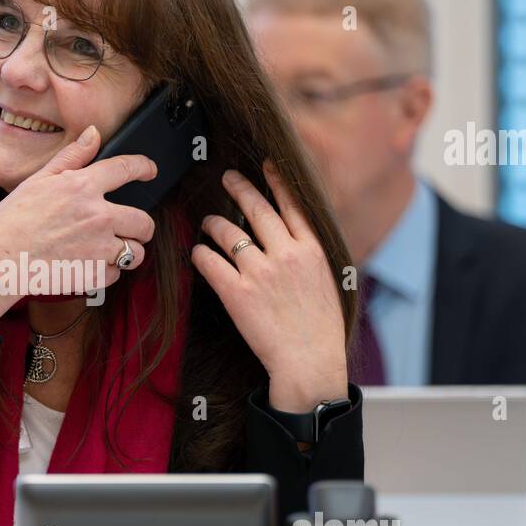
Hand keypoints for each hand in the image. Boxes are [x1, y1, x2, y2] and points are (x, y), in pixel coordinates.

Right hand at [0, 125, 157, 324]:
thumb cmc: (12, 220)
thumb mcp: (39, 180)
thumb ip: (72, 156)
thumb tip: (94, 133)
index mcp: (83, 187)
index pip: (126, 169)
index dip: (144, 167)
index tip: (150, 170)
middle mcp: (98, 217)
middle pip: (144, 222)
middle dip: (142, 225)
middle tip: (131, 228)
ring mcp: (99, 248)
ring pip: (136, 252)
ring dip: (129, 252)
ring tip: (112, 250)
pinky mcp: (94, 274)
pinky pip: (116, 275)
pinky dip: (107, 272)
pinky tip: (90, 265)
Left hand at [191, 165, 348, 412]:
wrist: (309, 361)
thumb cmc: (320, 328)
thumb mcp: (327, 282)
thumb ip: (309, 257)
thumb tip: (294, 239)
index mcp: (311, 250)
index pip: (292, 204)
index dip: (277, 181)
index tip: (266, 164)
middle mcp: (285, 254)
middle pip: (257, 208)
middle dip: (239, 187)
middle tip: (228, 177)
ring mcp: (259, 272)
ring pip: (228, 231)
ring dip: (214, 223)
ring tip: (209, 222)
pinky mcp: (237, 292)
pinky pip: (209, 260)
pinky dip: (200, 253)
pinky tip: (198, 252)